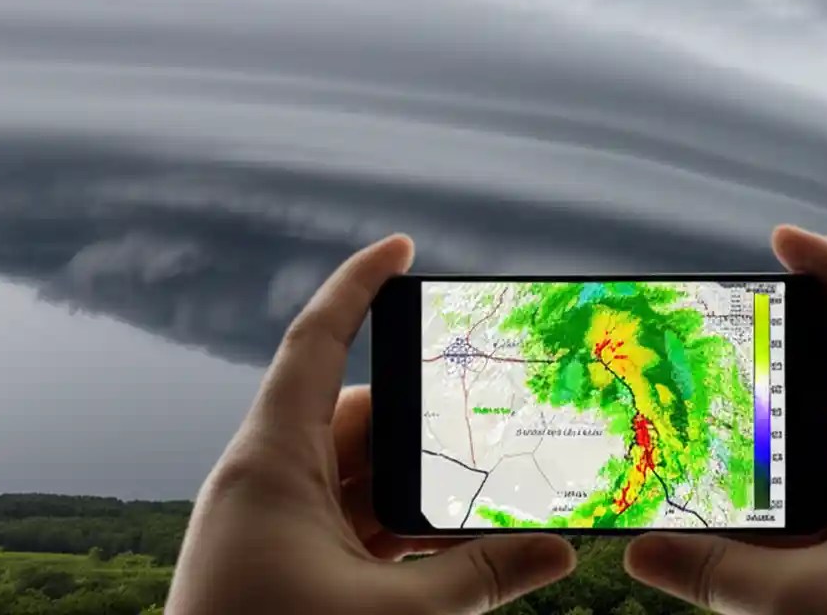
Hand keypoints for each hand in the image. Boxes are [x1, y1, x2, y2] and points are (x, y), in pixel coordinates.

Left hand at [165, 234, 575, 614]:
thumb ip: (482, 577)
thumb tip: (558, 552)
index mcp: (269, 464)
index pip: (313, 342)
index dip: (356, 286)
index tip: (403, 248)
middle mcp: (267, 484)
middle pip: (355, 416)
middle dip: (427, 417)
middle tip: (498, 410)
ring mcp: (276, 530)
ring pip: (361, 478)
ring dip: (422, 487)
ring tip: (495, 489)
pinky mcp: (289, 572)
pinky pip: (355, 527)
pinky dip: (404, 531)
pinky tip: (458, 548)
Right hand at [623, 225, 826, 614]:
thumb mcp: (811, 601)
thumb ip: (718, 574)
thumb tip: (640, 552)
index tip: (782, 240)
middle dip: (765, 403)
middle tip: (694, 392)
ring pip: (824, 471)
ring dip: (767, 477)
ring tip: (696, 471)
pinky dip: (784, 527)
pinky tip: (729, 542)